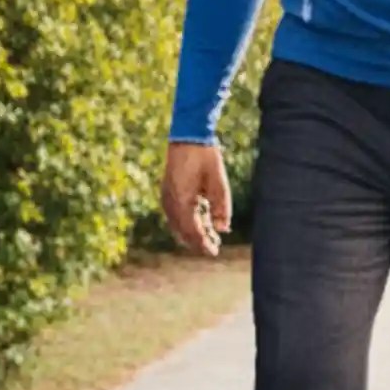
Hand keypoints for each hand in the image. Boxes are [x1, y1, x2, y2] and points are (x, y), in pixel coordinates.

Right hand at [161, 142, 231, 256]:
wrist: (188, 137)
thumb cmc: (205, 158)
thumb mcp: (219, 182)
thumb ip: (222, 207)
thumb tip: (223, 228)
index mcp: (182, 202)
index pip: (192, 232)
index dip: (203, 244)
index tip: (214, 252)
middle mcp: (171, 203)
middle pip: (183, 232)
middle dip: (198, 241)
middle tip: (214, 246)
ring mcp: (166, 197)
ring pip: (177, 225)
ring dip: (192, 232)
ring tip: (209, 234)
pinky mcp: (167, 192)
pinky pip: (174, 215)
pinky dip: (186, 222)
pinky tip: (199, 220)